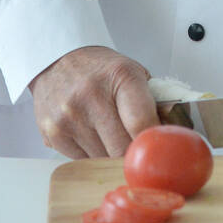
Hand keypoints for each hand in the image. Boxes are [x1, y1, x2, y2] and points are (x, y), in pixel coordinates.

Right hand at [29, 46, 158, 158]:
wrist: (56, 61)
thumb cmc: (100, 69)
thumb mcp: (133, 72)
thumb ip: (153, 101)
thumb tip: (169, 134)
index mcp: (120, 76)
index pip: (141, 122)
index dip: (152, 142)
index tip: (158, 150)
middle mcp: (92, 96)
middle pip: (122, 148)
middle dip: (133, 154)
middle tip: (138, 151)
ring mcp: (69, 116)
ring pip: (102, 159)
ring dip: (111, 156)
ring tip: (111, 137)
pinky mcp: (53, 134)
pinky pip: (82, 161)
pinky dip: (92, 156)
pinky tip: (92, 137)